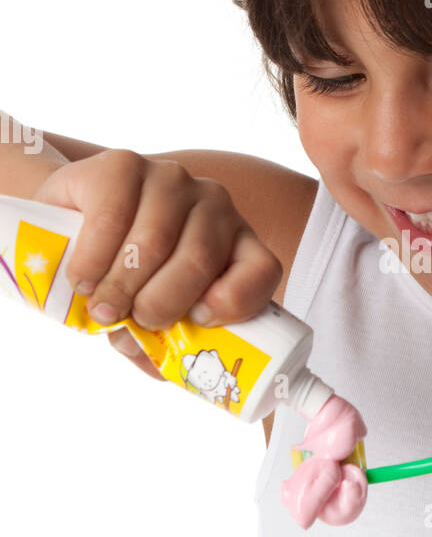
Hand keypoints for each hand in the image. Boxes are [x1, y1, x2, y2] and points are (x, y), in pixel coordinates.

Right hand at [33, 149, 282, 379]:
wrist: (66, 222)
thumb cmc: (120, 275)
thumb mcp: (148, 312)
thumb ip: (162, 341)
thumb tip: (168, 371)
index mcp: (235, 243)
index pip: (261, 269)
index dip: (236, 300)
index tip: (198, 322)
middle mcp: (213, 205)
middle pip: (200, 259)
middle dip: (160, 303)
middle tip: (130, 322)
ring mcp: (171, 179)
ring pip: (155, 241)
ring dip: (121, 285)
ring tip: (100, 306)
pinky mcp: (124, 165)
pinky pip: (113, 216)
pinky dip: (94, 257)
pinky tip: (82, 276)